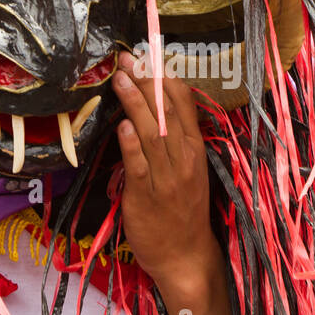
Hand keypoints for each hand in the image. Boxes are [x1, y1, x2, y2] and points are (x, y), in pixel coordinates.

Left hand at [112, 51, 222, 298]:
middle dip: (146, 82)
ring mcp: (166, 178)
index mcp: (194, 151)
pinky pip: (139, 165)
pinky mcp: (146, 196)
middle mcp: (183, 160)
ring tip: (120, 79)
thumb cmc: (183, 213)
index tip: (148, 58)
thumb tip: (150, 109)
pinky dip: (132, 144)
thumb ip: (172, 143)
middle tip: (127, 58)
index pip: (183, 105)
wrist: (185, 257)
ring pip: (152, 133)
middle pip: (166, 113)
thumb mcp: (187, 172)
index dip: (165, 79)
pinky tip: (123, 125)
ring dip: (135, 104)